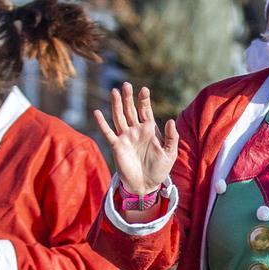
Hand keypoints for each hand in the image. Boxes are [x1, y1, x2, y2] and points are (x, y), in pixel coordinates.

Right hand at [93, 82, 178, 196]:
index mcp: (150, 130)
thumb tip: (170, 120)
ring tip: (114, 91)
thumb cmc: (160, 169)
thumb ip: (171, 137)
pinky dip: (102, 123)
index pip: (145, 111)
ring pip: (119, 117)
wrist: (146, 185)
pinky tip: (97, 112)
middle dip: (128, 97)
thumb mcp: (170, 153)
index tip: (144, 89)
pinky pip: (108, 132)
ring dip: (116, 105)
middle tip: (126, 84)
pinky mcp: (117, 146)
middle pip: (130, 110)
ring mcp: (125, 137)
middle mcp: (136, 131)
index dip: (144, 100)